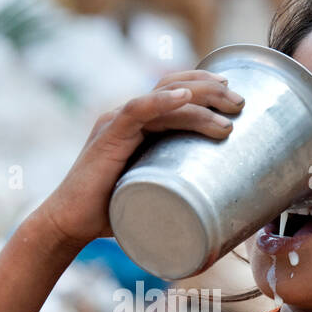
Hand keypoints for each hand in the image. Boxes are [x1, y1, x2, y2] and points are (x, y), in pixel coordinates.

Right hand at [38, 70, 244, 249]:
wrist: (72, 224)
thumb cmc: (112, 213)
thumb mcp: (154, 194)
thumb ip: (177, 191)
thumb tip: (217, 212)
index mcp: (139, 125)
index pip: (175, 91)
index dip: (205, 87)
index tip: (234, 96)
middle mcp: (127, 117)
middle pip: (174, 87)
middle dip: (211, 90)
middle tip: (239, 103)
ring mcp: (116, 124)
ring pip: (163, 97)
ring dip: (199, 101)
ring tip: (229, 114)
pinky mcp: (107, 137)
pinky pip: (135, 111)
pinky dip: (160, 102)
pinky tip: (182, 99)